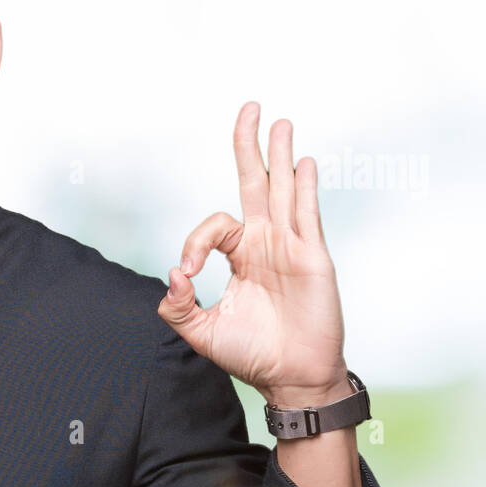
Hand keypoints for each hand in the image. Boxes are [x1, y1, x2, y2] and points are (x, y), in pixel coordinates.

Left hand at [157, 102, 349, 405]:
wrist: (291, 379)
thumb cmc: (252, 355)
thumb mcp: (200, 331)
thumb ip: (177, 305)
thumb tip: (173, 273)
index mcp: (240, 255)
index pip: (213, 227)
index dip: (194, 242)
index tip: (188, 272)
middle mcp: (266, 243)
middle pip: (256, 183)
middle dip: (249, 145)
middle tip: (249, 106)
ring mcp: (291, 247)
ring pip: (283, 190)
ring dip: (280, 154)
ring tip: (279, 121)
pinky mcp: (312, 258)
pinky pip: (306, 216)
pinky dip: (303, 188)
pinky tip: (302, 163)